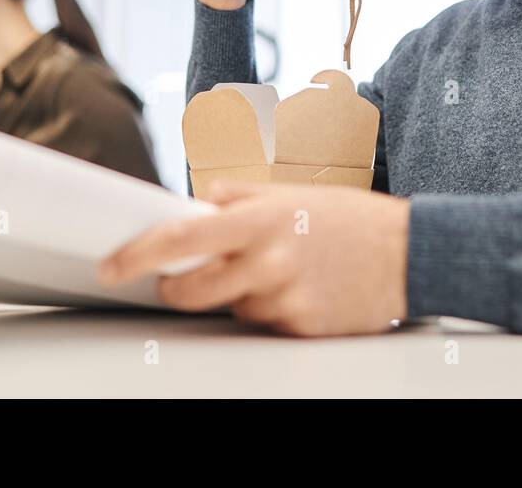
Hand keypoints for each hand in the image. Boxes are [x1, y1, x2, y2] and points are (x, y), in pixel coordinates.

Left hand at [98, 182, 410, 336]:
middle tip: (181, 279)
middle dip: (174, 288)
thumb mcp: (293, 193)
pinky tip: (301, 289)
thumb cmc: (352, 219)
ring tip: (279, 272)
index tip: (111, 264)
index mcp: (260, 219)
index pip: (180, 238)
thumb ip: (240, 196)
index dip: (137, 254)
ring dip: (238, 295)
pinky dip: (270, 310)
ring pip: (229, 308)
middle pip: (189, 291)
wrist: (411, 254)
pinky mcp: (301, 328)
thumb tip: (198, 202)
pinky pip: (263, 326)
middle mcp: (267, 260)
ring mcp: (284, 298)